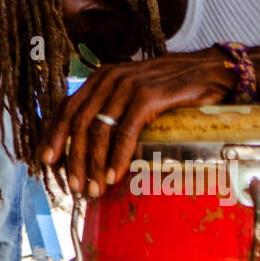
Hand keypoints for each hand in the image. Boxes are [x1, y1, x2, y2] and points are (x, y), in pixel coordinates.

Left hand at [40, 49, 236, 195]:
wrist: (211, 71)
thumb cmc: (172, 87)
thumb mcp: (135, 93)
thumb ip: (113, 109)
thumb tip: (93, 145)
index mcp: (101, 77)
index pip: (68, 107)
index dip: (55, 135)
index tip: (48, 160)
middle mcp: (109, 78)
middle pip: (79, 122)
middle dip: (74, 158)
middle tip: (74, 186)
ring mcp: (128, 85)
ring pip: (99, 130)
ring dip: (94, 164)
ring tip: (94, 189)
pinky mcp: (148, 96)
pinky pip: (125, 132)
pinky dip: (117, 157)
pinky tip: (114, 175)